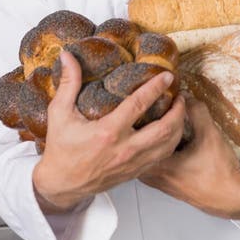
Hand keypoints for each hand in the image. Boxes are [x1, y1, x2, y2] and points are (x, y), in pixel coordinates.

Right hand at [32, 51, 186, 212]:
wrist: (62, 184)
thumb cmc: (61, 149)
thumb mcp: (60, 113)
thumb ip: (68, 83)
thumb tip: (68, 55)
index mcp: (108, 132)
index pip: (139, 104)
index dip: (156, 87)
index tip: (168, 76)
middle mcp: (124, 149)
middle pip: (164, 128)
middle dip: (178, 110)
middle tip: (180, 95)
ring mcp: (132, 163)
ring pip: (168, 145)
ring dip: (178, 126)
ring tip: (179, 111)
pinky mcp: (135, 172)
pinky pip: (162, 158)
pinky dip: (171, 142)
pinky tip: (171, 131)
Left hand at [139, 98, 239, 219]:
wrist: (232, 197)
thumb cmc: (220, 171)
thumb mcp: (210, 135)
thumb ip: (197, 112)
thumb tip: (185, 97)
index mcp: (162, 166)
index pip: (141, 141)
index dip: (141, 123)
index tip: (146, 108)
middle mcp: (157, 177)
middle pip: (136, 153)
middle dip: (137, 135)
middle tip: (141, 117)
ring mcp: (161, 184)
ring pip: (142, 162)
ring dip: (143, 146)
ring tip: (148, 128)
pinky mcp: (168, 186)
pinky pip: (151, 168)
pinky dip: (151, 155)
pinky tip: (160, 144)